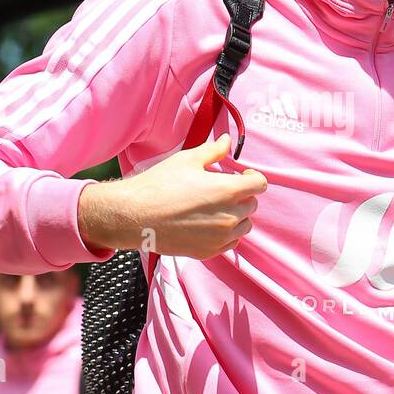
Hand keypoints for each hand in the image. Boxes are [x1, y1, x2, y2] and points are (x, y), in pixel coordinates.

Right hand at [78, 132, 266, 257]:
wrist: (134, 216)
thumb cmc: (159, 185)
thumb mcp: (187, 160)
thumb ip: (213, 151)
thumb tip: (227, 140)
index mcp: (227, 191)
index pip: (260, 184)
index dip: (252, 177)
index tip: (241, 175)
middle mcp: (229, 216)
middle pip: (252, 205)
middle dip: (242, 195)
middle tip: (222, 189)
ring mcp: (220, 237)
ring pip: (244, 225)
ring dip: (236, 215)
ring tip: (216, 207)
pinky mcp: (209, 252)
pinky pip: (230, 242)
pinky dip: (226, 233)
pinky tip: (209, 224)